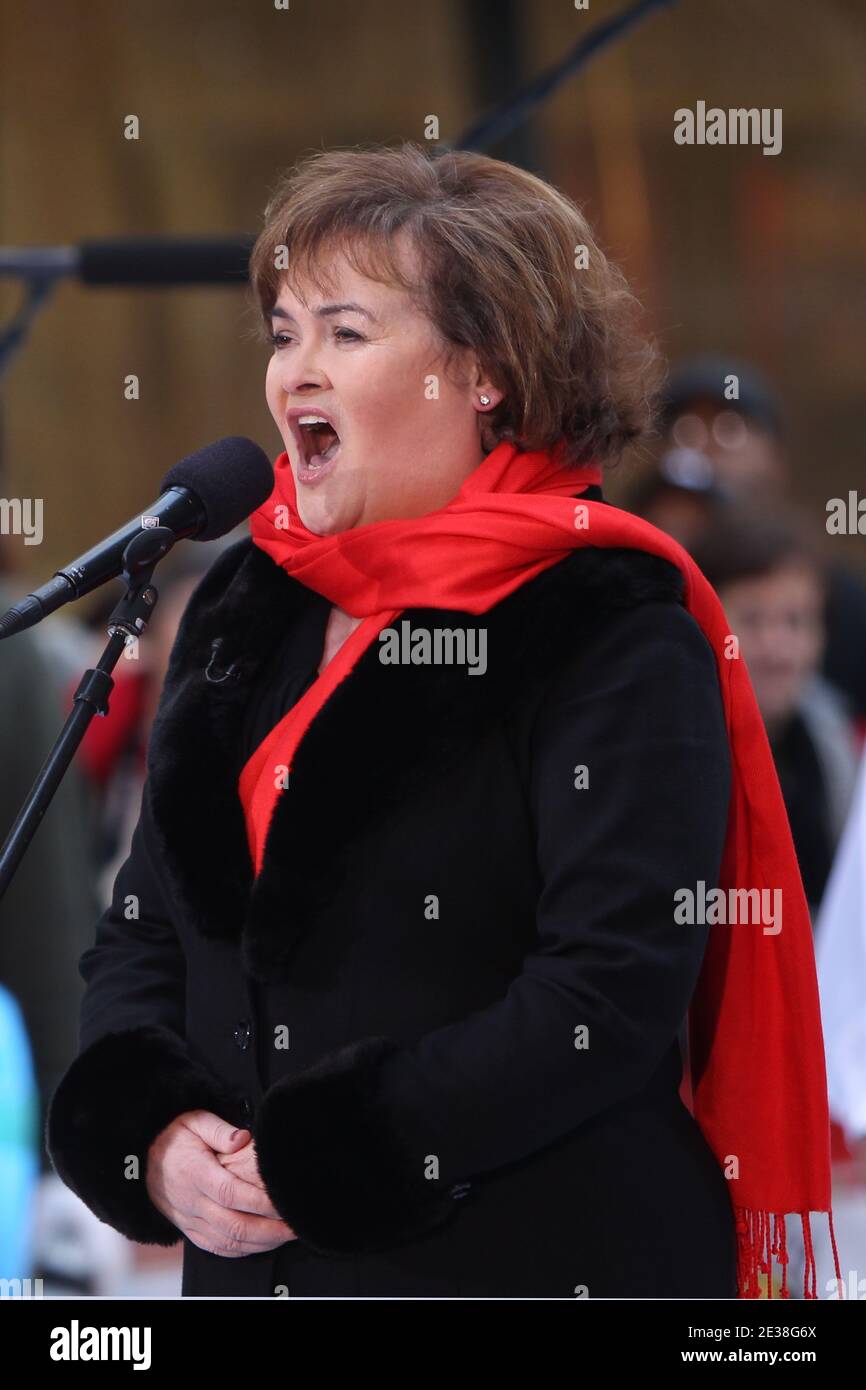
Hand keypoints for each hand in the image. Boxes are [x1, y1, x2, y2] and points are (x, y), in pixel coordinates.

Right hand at [145, 1111, 296, 1256]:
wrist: (141, 1160)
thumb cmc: (173, 1138)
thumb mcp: (194, 1121)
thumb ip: (219, 1130)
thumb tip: (243, 1138)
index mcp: (195, 1173)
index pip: (231, 1193)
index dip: (260, 1201)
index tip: (284, 1202)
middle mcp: (191, 1201)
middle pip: (233, 1225)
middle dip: (269, 1230)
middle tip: (295, 1225)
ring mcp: (190, 1219)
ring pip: (228, 1241)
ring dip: (260, 1243)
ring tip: (286, 1236)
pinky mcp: (189, 1230)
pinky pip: (217, 1248)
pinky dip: (242, 1250)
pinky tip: (262, 1244)